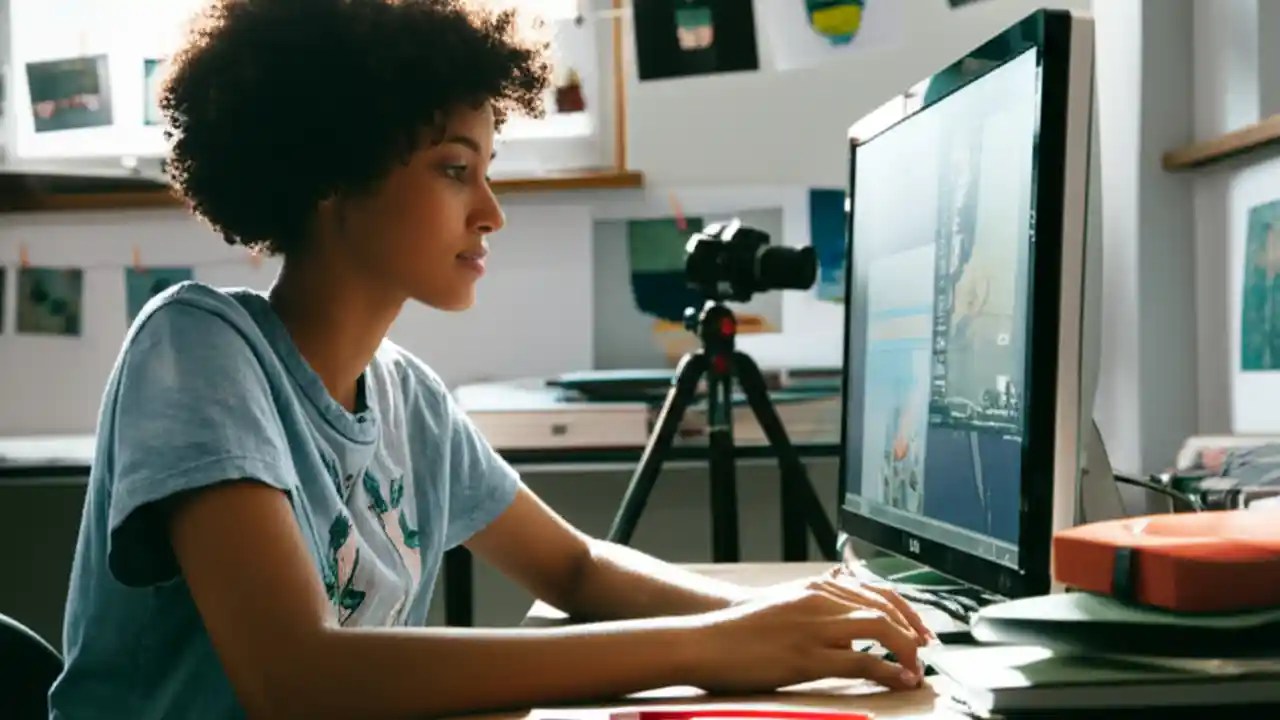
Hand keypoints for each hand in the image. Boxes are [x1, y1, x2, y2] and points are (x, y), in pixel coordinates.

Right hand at [688, 576, 927, 694]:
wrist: (706, 640)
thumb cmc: (741, 630)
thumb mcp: (784, 606)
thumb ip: (817, 609)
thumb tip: (848, 626)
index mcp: (814, 587)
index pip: (875, 591)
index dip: (904, 611)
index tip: (919, 630)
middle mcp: (819, 600)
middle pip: (884, 607)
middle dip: (913, 630)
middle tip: (926, 652)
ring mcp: (814, 627)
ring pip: (879, 628)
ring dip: (907, 649)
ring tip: (916, 668)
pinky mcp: (807, 656)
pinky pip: (861, 661)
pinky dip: (888, 671)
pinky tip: (900, 680)